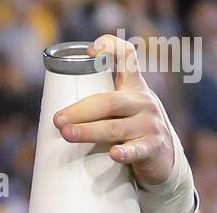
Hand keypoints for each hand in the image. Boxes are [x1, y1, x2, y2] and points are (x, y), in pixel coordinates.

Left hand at [52, 33, 174, 187]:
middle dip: (80, 110)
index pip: (128, 56)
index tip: (90, 51)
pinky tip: (114, 154)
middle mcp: (142, 101)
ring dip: (89, 131)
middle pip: (109, 101)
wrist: (163, 160)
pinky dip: (125, 152)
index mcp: (133, 87)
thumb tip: (53, 115)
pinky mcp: (152, 148)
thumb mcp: (122, 111)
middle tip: (58, 120)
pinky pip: (136, 150)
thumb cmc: (132, 132)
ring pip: (115, 128)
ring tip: (67, 134)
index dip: (111, 47)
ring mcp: (149, 125)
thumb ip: (99, 106)